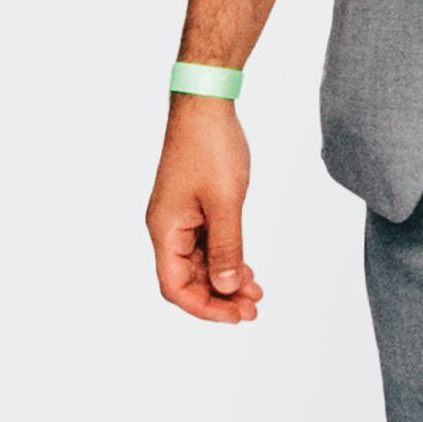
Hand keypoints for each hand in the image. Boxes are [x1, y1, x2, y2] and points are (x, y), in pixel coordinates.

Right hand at [147, 96, 262, 321]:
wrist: (206, 105)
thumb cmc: (210, 148)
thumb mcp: (225, 203)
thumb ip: (226, 248)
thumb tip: (224, 288)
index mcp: (165, 230)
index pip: (176, 287)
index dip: (204, 308)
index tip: (236, 316)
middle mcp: (168, 228)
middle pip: (188, 280)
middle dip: (220, 298)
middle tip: (254, 309)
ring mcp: (181, 218)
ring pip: (201, 264)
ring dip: (226, 281)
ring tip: (257, 294)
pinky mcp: (195, 207)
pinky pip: (208, 245)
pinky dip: (227, 260)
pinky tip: (247, 270)